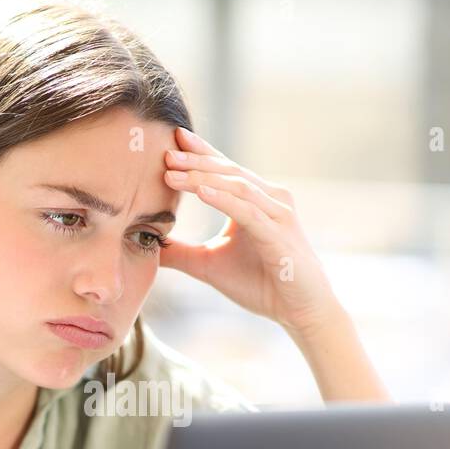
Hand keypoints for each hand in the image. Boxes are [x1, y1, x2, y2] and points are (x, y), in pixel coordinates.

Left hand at [159, 126, 339, 335]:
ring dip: (202, 176)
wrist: (299, 310)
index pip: (223, 169)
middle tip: (165, 151)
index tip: (170, 138)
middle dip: (195, 160)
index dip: (199, 152)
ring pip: (236, 186)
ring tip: (172, 170)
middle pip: (228, 171)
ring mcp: (276, 214)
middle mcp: (269, 199)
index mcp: (254, 201)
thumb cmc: (261, 284)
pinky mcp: (279, 233)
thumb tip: (149, 246)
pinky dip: (223, 199)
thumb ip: (181, 253)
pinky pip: (247, 211)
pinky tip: (200, 191)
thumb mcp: (210, 266)